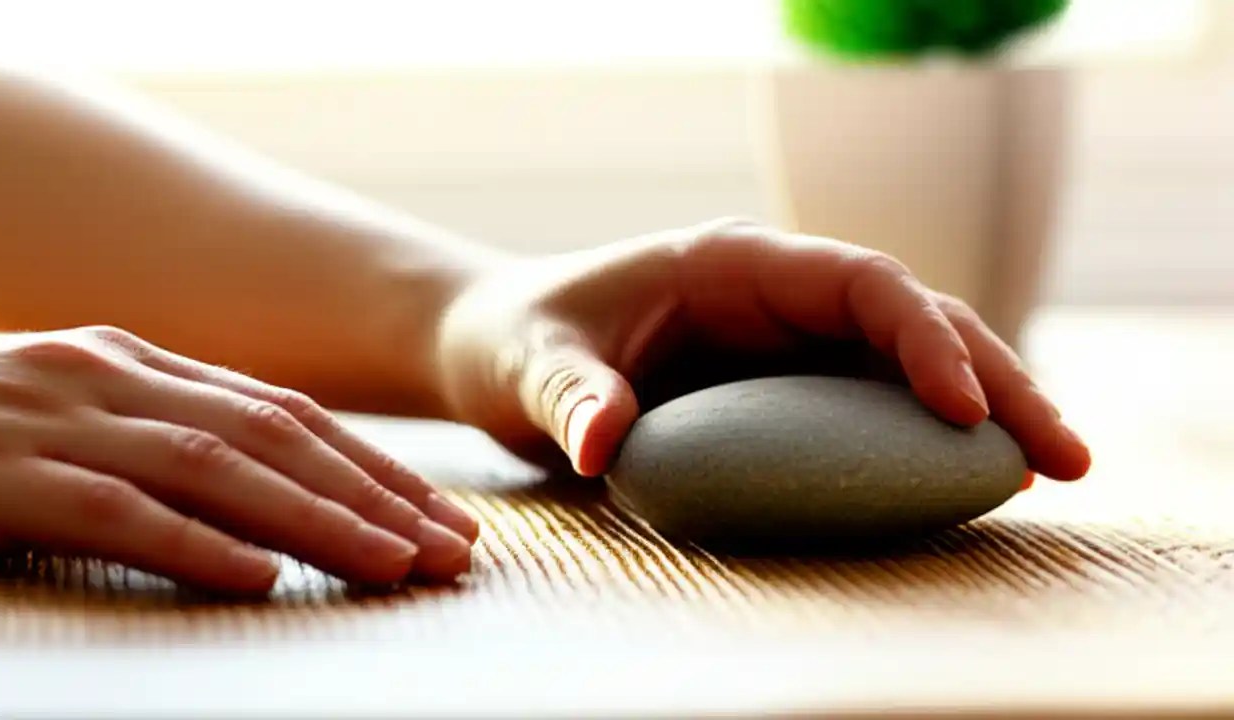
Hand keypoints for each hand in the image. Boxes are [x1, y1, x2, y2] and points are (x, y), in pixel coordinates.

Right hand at [0, 326, 476, 593]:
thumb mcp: (78, 423)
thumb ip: (166, 443)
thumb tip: (273, 502)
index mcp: (137, 361)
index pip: (286, 414)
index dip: (373, 466)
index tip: (442, 516)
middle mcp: (109, 374)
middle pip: (273, 436)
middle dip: (374, 494)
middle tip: (452, 550)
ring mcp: (52, 418)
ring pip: (213, 467)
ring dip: (315, 519)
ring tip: (391, 565)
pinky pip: (114, 510)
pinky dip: (193, 544)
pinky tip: (259, 577)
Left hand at [437, 218, 1090, 482]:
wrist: (505, 350)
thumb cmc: (520, 342)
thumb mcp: (530, 367)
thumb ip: (570, 395)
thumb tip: (603, 444)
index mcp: (732, 262)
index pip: (861, 280)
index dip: (923, 336)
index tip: (966, 409)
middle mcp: (779, 293)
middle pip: (915, 317)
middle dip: (995, 378)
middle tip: (1067, 456)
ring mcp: (790, 340)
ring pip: (914, 358)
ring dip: (988, 408)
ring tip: (1053, 471)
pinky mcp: (788, 385)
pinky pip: (878, 403)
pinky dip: (933, 436)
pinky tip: (979, 480)